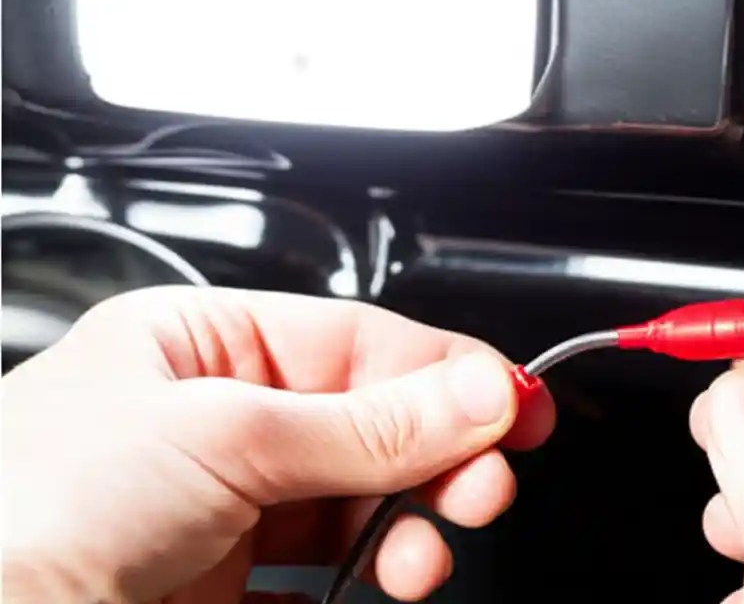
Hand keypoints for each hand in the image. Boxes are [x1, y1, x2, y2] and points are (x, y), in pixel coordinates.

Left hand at [2, 286, 554, 602]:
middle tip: (483, 486)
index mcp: (199, 343)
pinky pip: (324, 575)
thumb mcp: (225, 437)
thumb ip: (371, 423)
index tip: (517, 406)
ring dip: (407, 529)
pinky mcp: (222, 587)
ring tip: (421, 557)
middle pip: (369, 424)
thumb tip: (481, 391)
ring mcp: (219, 507)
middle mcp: (213, 420)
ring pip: (356, 502)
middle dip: (436, 456)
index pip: (357, 342)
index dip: (447, 372)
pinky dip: (364, 583)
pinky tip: (375, 587)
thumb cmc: (30, 512)